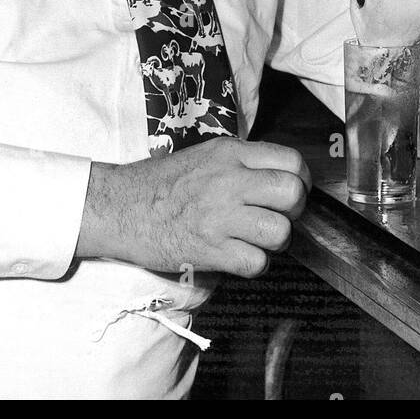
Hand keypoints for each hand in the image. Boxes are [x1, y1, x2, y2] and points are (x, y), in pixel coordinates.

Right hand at [76, 138, 311, 277]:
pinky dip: (254, 264)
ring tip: (257, 239)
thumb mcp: (205, 155)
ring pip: (280, 232)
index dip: (301, 180)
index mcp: (230, 154)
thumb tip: (280, 176)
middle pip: (292, 195)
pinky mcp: (210, 250)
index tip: (292, 191)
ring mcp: (220, 217)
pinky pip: (256, 263)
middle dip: (293, 211)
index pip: (291, 161)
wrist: (119, 207)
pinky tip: (240, 256)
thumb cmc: (160, 183)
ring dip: (275, 242)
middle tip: (278, 217)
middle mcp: (229, 181)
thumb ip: (242, 162)